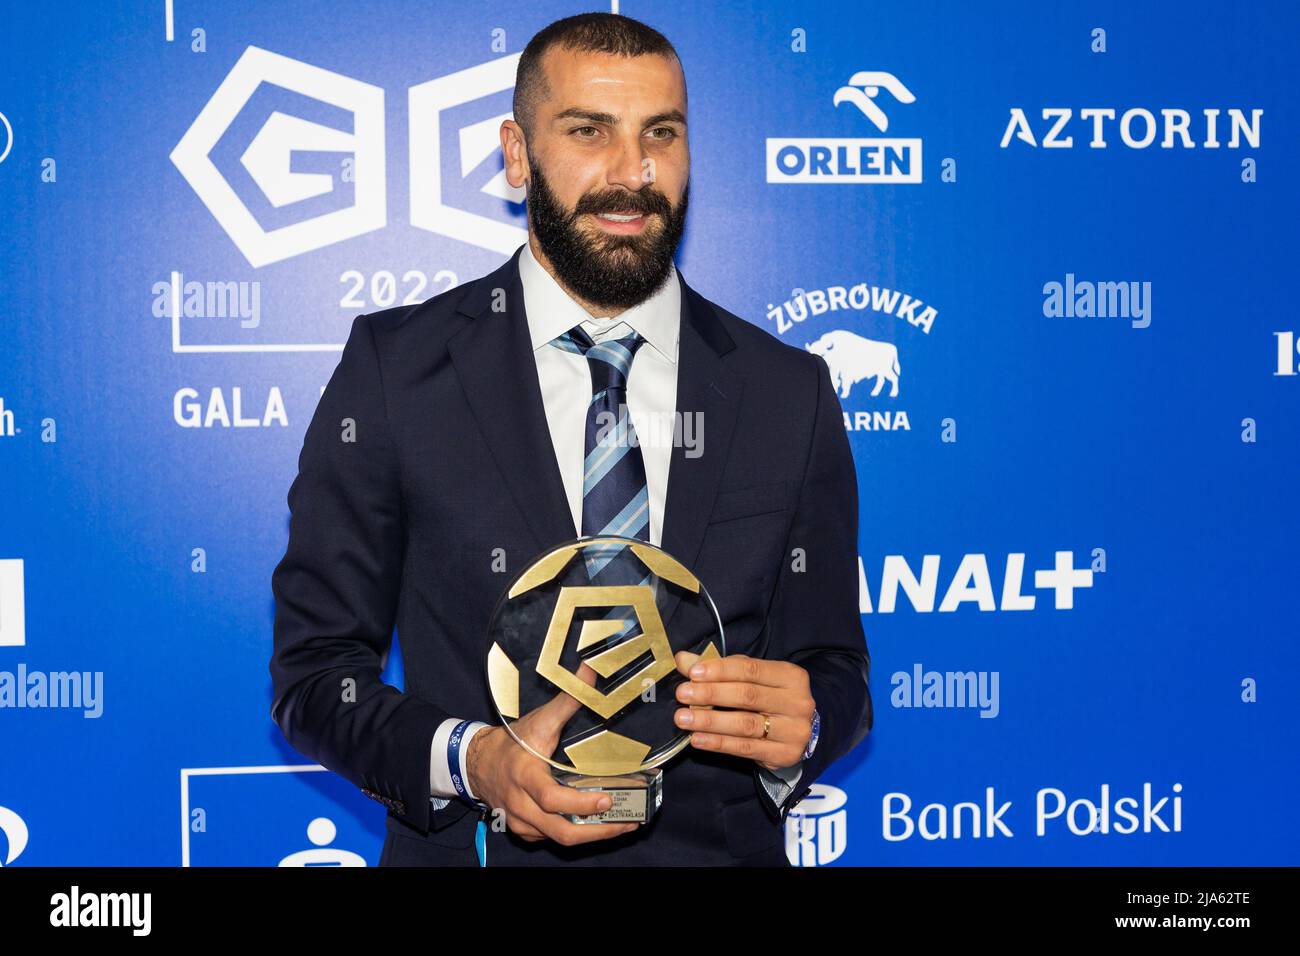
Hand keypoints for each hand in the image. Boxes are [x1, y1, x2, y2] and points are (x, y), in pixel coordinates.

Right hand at [465, 662, 637, 845]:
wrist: (477, 762)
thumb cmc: (512, 741)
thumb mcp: (539, 720)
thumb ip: (568, 699)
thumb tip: (591, 672)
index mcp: (526, 776)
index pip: (552, 799)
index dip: (581, 804)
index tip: (607, 800)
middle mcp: (521, 804)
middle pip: (560, 831)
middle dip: (597, 832)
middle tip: (626, 822)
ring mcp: (520, 822)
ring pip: (557, 839)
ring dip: (591, 836)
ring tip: (621, 825)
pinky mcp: (522, 830)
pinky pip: (550, 839)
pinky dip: (574, 834)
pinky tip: (596, 826)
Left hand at [672, 651, 815, 772]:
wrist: (795, 733)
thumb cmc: (768, 699)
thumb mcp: (750, 678)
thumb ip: (719, 669)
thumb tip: (683, 660)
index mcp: (791, 676)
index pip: (751, 669)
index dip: (721, 670)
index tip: (693, 673)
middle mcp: (798, 702)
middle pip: (748, 696)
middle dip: (711, 694)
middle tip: (682, 694)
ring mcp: (794, 731)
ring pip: (745, 724)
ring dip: (710, 721)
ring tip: (683, 719)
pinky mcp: (785, 754)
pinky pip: (745, 748)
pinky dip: (718, 743)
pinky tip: (697, 739)